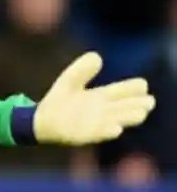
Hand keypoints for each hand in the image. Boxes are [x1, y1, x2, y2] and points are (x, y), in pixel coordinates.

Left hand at [34, 52, 154, 144]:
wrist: (41, 120)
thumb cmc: (59, 101)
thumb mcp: (69, 81)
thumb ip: (81, 70)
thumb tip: (97, 56)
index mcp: (100, 96)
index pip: (121, 91)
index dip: (132, 88)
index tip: (143, 84)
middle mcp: (102, 111)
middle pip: (125, 107)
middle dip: (137, 104)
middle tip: (149, 101)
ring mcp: (96, 124)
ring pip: (118, 120)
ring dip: (128, 117)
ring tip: (140, 113)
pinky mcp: (85, 135)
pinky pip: (100, 134)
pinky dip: (108, 131)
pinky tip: (116, 128)